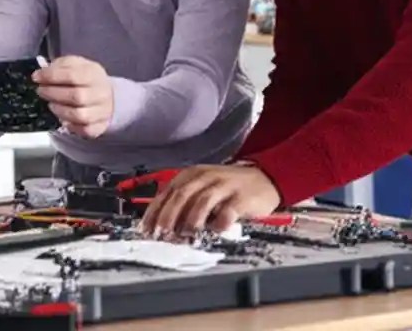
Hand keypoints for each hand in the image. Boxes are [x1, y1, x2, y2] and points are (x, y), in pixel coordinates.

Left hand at [33, 56, 112, 138]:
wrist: (107, 94)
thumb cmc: (86, 78)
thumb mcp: (76, 64)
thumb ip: (60, 65)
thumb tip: (42, 73)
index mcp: (94, 73)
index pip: (73, 75)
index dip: (52, 76)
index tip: (37, 77)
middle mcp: (101, 93)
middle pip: (76, 96)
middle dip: (53, 94)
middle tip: (41, 91)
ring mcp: (102, 111)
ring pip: (80, 115)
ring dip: (60, 111)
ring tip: (51, 104)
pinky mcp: (100, 126)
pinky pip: (85, 130)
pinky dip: (71, 126)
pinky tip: (63, 119)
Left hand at [140, 164, 281, 235]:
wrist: (264, 179)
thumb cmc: (227, 189)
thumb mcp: (201, 188)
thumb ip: (182, 203)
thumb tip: (160, 227)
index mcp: (191, 175)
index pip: (167, 192)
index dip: (155, 212)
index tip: (147, 230)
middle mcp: (206, 177)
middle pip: (182, 195)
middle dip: (169, 216)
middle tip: (163, 235)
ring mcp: (225, 186)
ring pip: (203, 200)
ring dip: (192, 219)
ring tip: (187, 235)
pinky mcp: (242, 197)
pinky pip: (229, 210)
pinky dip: (221, 221)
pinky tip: (216, 230)